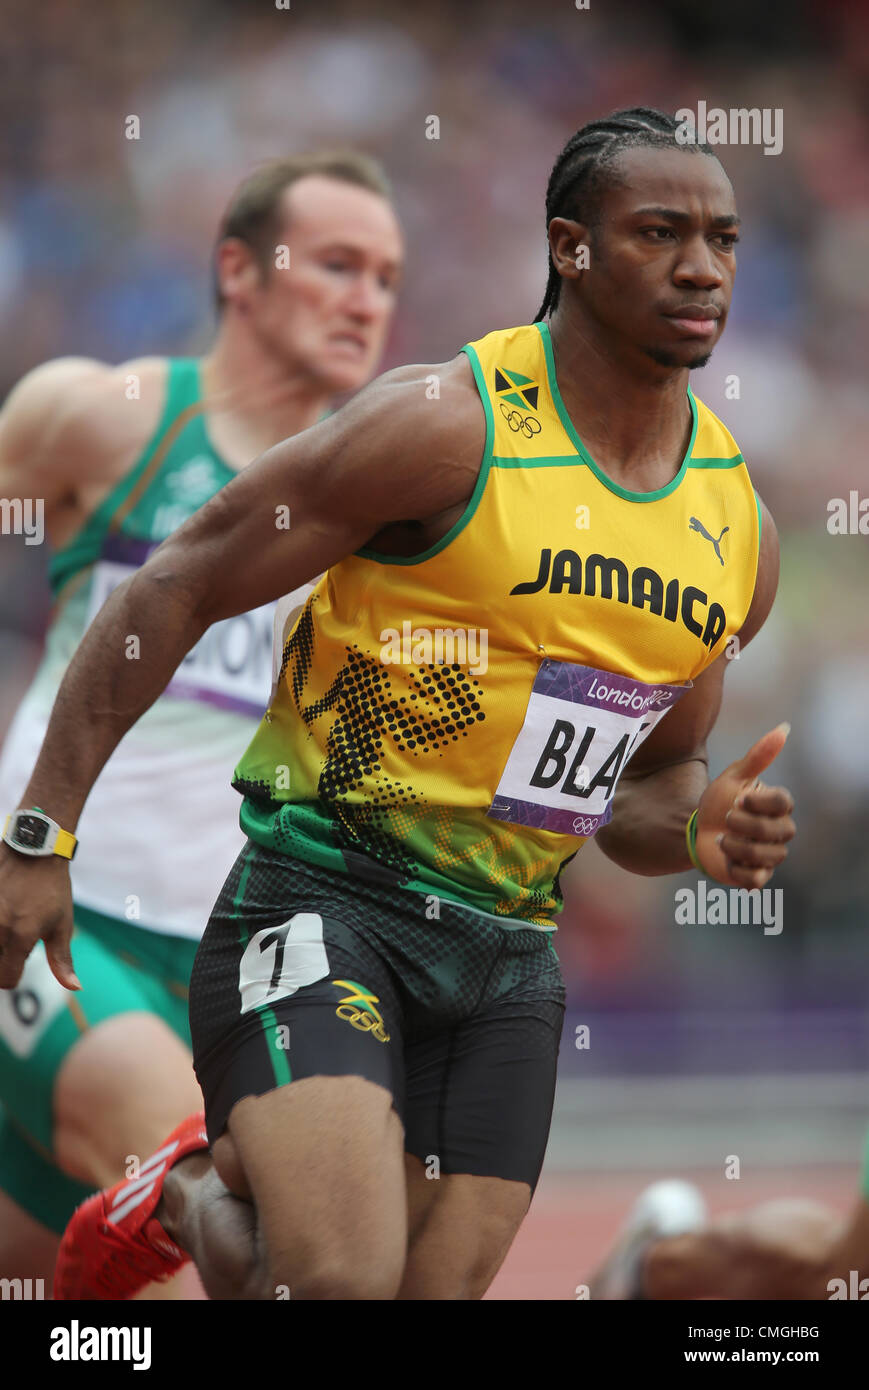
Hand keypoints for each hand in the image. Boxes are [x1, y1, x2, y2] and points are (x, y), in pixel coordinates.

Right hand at [0, 845, 78, 989]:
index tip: (19, 965)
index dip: (13, 978)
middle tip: (13, 945)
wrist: (34, 851)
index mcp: (20, 938)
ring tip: (8, 928)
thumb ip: (62, 960)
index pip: (6, 980)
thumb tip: (75, 987)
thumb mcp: (62, 925)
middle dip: (2, 961)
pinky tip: (3, 911)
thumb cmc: (52, 889)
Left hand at [694, 723, 794, 887]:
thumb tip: (784, 728)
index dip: (761, 802)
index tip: (738, 798)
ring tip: (721, 839)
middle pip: (779, 831)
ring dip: (738, 846)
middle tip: (725, 818)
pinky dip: (737, 870)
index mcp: (777, 806)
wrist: (697, 830)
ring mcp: (770, 855)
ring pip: (767, 856)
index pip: (784, 803)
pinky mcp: (757, 876)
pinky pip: (756, 879)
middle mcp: (780, 831)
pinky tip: (726, 859)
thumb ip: (758, 756)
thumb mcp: (734, 777)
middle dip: (746, 825)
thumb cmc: (719, 801)